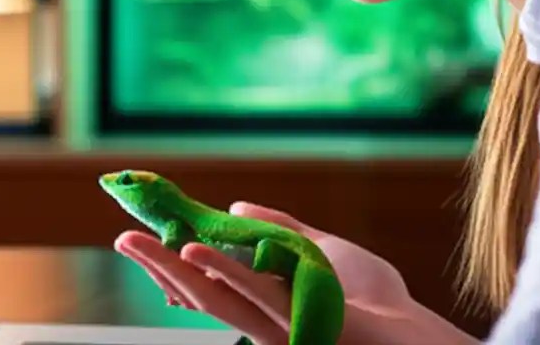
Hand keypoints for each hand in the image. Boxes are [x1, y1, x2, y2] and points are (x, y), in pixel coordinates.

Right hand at [115, 202, 477, 344]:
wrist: (416, 334)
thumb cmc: (378, 303)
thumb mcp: (322, 251)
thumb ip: (279, 229)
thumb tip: (236, 208)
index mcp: (263, 302)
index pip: (207, 283)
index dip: (173, 264)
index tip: (144, 236)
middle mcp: (260, 318)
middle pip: (198, 292)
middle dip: (157, 267)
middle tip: (123, 237)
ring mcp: (275, 324)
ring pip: (212, 297)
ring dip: (169, 268)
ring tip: (134, 243)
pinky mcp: (297, 322)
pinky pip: (254, 295)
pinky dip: (221, 272)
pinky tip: (192, 253)